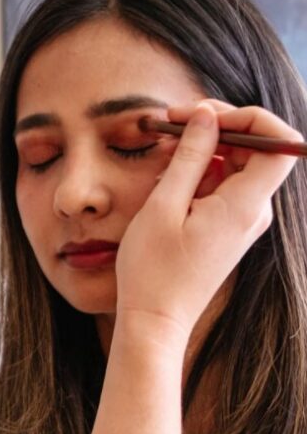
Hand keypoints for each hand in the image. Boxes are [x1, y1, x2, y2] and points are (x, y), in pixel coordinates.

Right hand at [115, 100, 298, 337]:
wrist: (155, 319)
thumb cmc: (153, 268)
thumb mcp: (163, 205)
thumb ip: (188, 156)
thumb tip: (206, 116)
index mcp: (245, 205)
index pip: (279, 144)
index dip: (250, 118)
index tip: (206, 114)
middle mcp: (254, 211)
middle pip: (255, 150)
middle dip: (217, 127)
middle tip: (172, 120)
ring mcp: (242, 221)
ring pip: (235, 166)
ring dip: (202, 150)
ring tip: (160, 152)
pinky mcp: (228, 228)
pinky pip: (223, 186)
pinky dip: (198, 173)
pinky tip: (165, 178)